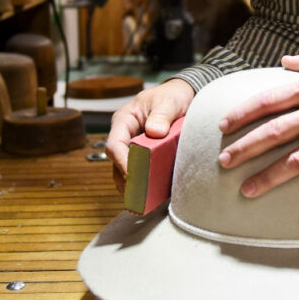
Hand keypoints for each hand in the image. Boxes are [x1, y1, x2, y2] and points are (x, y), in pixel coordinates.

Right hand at [105, 78, 194, 193]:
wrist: (183, 97)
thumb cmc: (171, 96)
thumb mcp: (168, 101)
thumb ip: (162, 115)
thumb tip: (155, 132)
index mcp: (124, 121)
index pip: (115, 144)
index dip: (121, 162)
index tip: (133, 175)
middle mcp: (125, 136)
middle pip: (117, 163)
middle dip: (126, 180)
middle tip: (138, 196)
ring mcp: (134, 148)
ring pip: (126, 172)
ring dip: (133, 187)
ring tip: (143, 203)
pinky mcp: (145, 157)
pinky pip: (141, 173)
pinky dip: (145, 185)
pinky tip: (153, 197)